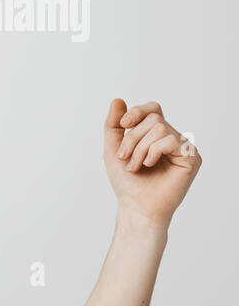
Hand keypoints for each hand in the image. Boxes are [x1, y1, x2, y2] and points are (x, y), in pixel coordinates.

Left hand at [102, 99, 200, 228]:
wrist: (135, 206)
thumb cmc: (127, 182)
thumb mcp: (113, 149)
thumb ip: (114, 125)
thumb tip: (117, 100)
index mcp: (156, 135)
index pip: (152, 109)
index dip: (137, 111)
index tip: (123, 124)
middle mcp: (172, 138)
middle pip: (153, 119)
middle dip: (132, 138)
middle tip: (125, 158)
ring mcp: (183, 148)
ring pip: (160, 129)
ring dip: (140, 149)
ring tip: (135, 166)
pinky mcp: (192, 158)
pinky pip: (171, 141)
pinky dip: (153, 152)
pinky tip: (150, 165)